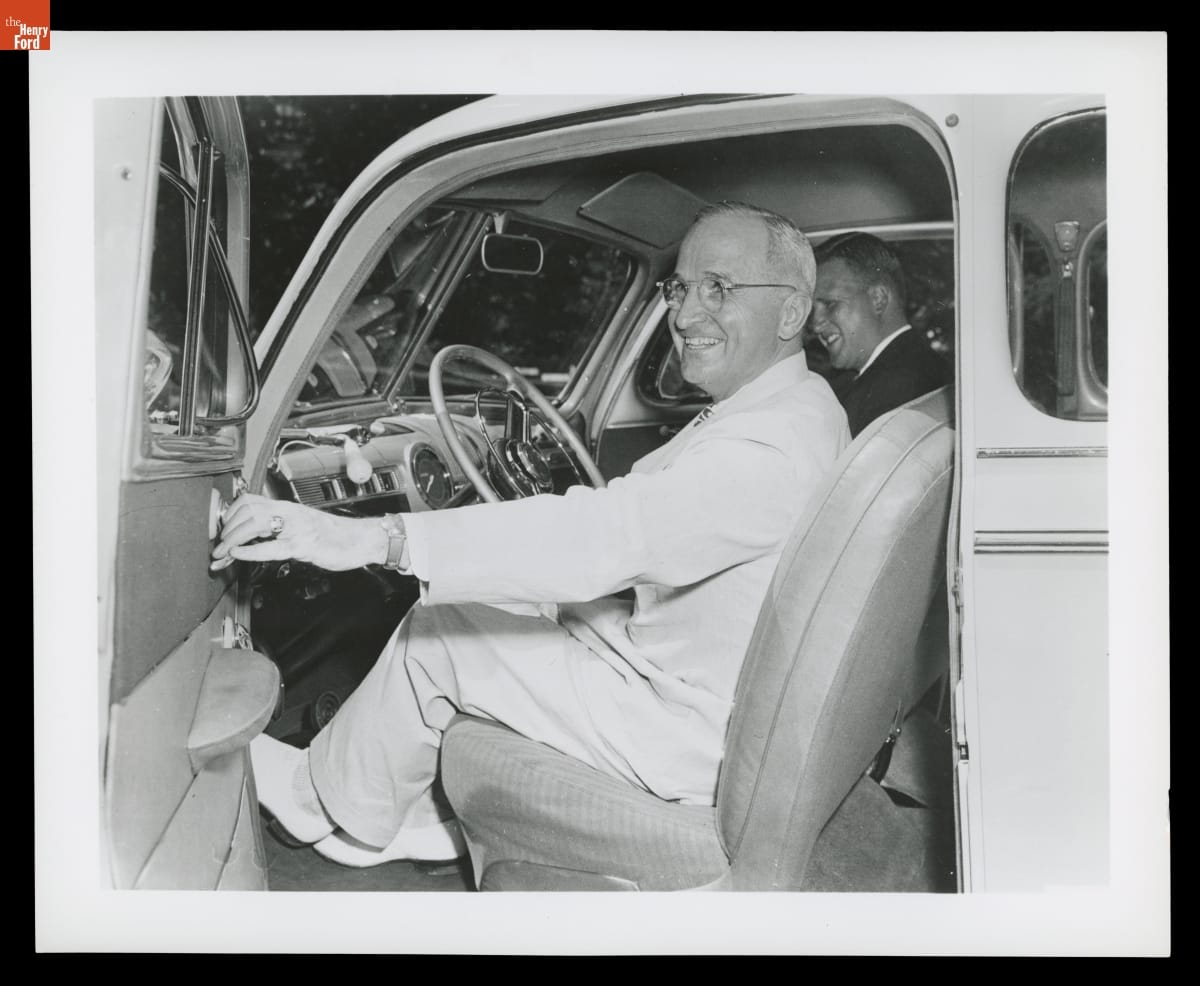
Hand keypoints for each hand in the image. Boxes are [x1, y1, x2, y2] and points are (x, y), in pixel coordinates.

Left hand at [210, 493, 386, 572]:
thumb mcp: (301, 526)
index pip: (249, 501)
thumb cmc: (332, 536)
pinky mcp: (304, 545)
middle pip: (247, 510)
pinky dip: (251, 550)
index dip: (230, 515)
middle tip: (218, 546)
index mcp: (287, 508)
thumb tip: (253, 535)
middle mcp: (289, 513)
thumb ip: (279, 527)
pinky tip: (239, 554)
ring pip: (255, 523)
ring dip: (233, 539)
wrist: (361, 539)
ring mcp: (297, 528)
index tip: (221, 531)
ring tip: (224, 552)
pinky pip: (273, 546)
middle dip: (226, 529)